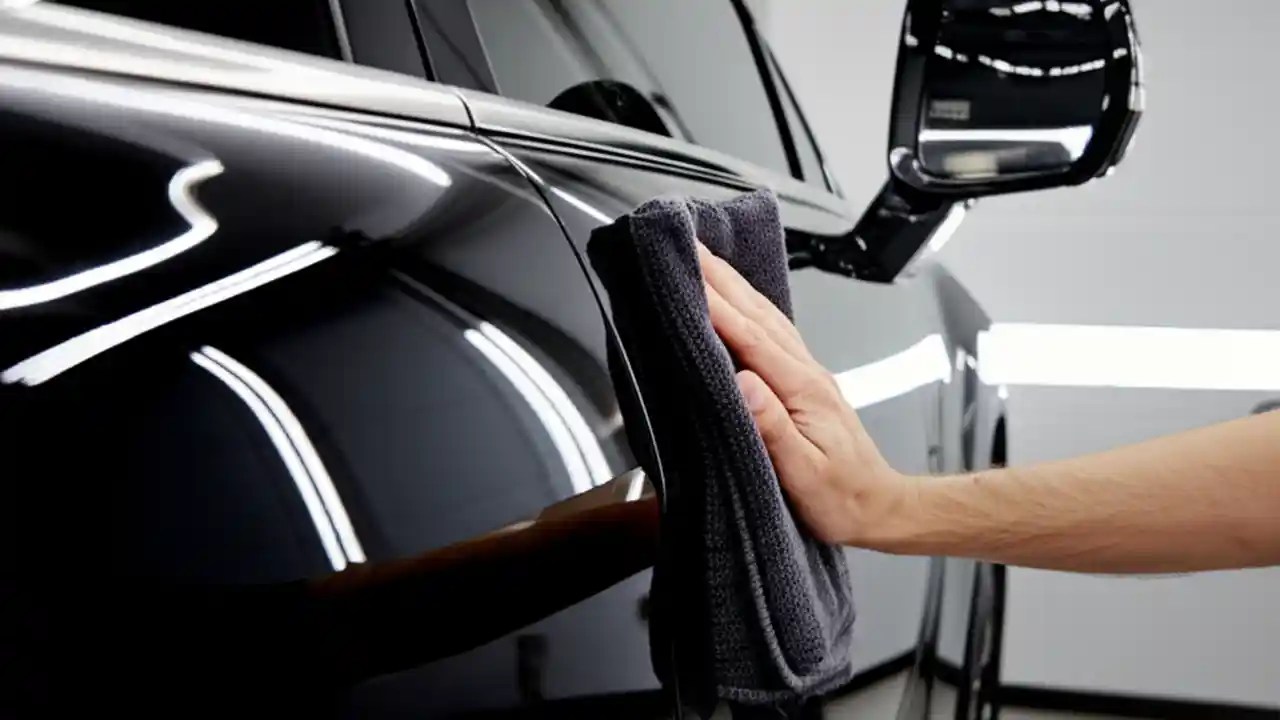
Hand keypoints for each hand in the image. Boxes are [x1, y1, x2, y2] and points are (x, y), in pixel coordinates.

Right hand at [697, 243, 911, 546]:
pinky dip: (749, 306)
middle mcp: (807, 372)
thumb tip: (743, 383)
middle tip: (684, 244)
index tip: (684, 277)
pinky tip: (738, 300)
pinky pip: (773, 330)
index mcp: (803, 389)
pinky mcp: (805, 382)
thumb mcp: (804, 474)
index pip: (750, 338)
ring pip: (766, 315)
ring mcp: (808, 373)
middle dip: (719, 276)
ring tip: (702, 259)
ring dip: (734, 284)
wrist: (882, 509)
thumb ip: (772, 427)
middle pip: (758, 313)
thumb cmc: (842, 500)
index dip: (714, 306)